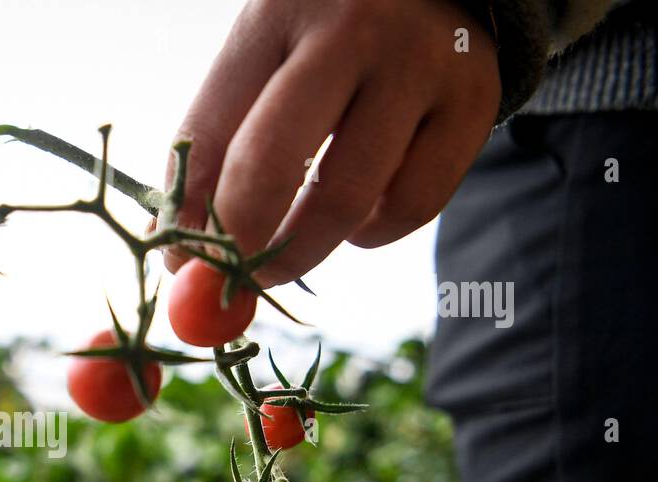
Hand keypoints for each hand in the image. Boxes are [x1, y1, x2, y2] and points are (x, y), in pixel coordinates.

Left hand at [162, 0, 499, 285]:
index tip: (183, 264)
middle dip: (239, 245)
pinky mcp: (474, 99)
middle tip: (232, 280)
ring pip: (345, 200)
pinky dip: (374, 232)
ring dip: (305, 250)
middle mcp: (351, 29)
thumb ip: (219, 148)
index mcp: (277, 13)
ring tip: (292, 246)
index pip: (209, 132)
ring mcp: (419, 63)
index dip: (187, 217)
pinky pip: (412, 206)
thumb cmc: (326, 42)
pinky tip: (360, 213)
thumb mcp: (264, 63)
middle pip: (269, 167)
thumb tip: (183, 258)